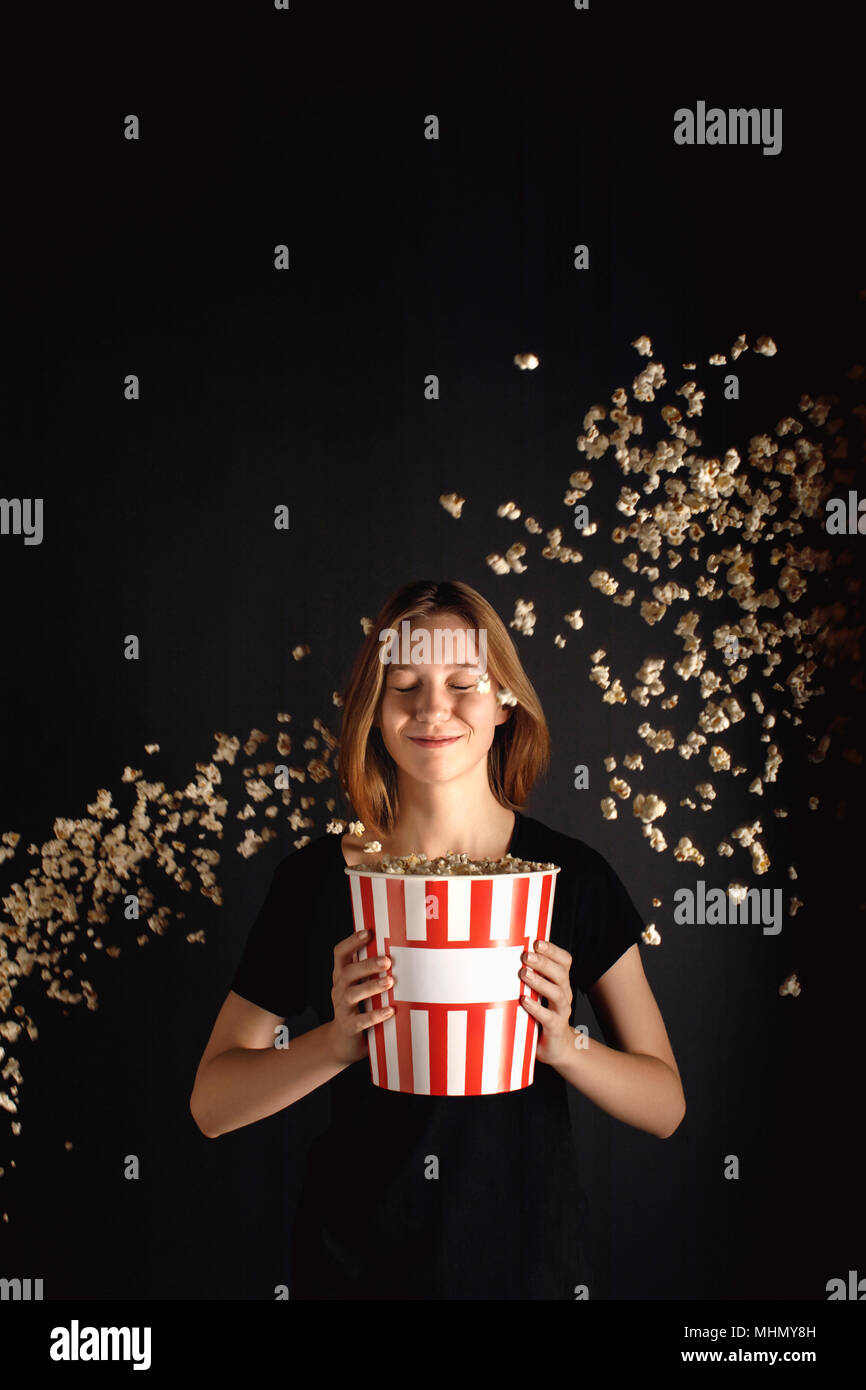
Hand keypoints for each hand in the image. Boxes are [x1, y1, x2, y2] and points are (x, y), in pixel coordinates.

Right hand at [328, 928, 393, 1066]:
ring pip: (353, 994)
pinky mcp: (349, 1027)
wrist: (342, 1042)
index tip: (368, 932)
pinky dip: (375, 1015)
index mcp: (341, 976)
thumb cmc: (358, 1008)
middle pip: (347, 972)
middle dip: (367, 964)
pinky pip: (361, 1021)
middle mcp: (339, 989)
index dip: (352, 941)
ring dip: (372, 986)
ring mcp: (342, 1009)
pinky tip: (390, 1010)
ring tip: (390, 982)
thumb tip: (400, 951)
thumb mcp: (359, 987)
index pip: (340, 953)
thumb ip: (371, 972)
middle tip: (387, 960)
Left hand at [519, 939, 573, 1071]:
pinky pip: (548, 1018)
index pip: (564, 961)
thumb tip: (499, 954)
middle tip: (526, 956)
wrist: (555, 1046)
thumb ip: (528, 975)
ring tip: (524, 974)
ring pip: (557, 994)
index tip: (537, 942)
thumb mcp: (537, 992)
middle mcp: (564, 994)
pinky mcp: (555, 1028)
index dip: (553, 950)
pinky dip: (536, 1008)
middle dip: (544, 963)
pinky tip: (524, 1000)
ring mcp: (561, 1012)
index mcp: (561, 982)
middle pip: (561, 974)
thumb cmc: (541, 1013)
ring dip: (540, 982)